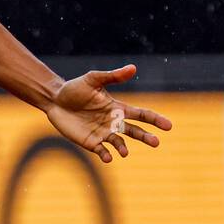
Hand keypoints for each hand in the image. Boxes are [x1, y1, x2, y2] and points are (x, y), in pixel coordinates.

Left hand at [44, 64, 172, 163]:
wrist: (55, 100)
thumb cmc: (75, 88)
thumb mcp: (93, 79)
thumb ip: (112, 76)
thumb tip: (133, 67)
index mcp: (117, 108)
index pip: (140, 114)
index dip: (154, 119)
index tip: (168, 125)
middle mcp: (113, 122)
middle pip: (134, 131)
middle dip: (145, 137)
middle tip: (156, 142)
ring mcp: (102, 133)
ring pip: (119, 143)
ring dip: (123, 148)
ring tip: (125, 152)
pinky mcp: (90, 141)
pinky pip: (101, 150)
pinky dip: (106, 155)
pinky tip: (108, 156)